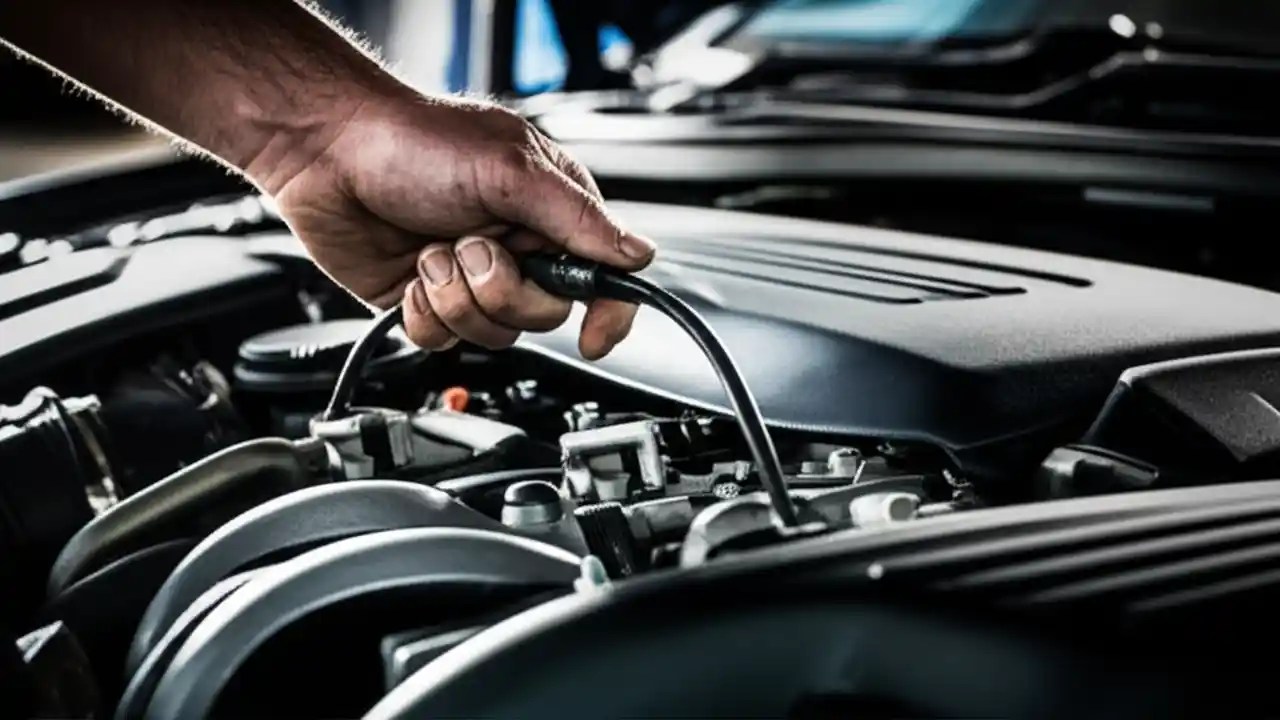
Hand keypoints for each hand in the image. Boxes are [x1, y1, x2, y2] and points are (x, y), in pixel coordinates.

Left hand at [270, 93, 654, 359]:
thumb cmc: (414, 141)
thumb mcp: (510, 171)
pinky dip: (424, 314)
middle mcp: (516, 248)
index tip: (594, 338)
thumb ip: (577, 220)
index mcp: (550, 212)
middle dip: (503, 291)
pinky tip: (411, 275)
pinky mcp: (428, 300)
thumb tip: (637, 254)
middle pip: (543, 315)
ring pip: (492, 334)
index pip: (602, 277)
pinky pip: (442, 341)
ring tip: (432, 253)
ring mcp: (471, 278)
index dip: (607, 313)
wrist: (327, 151)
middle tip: (473, 249)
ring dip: (456, 298)